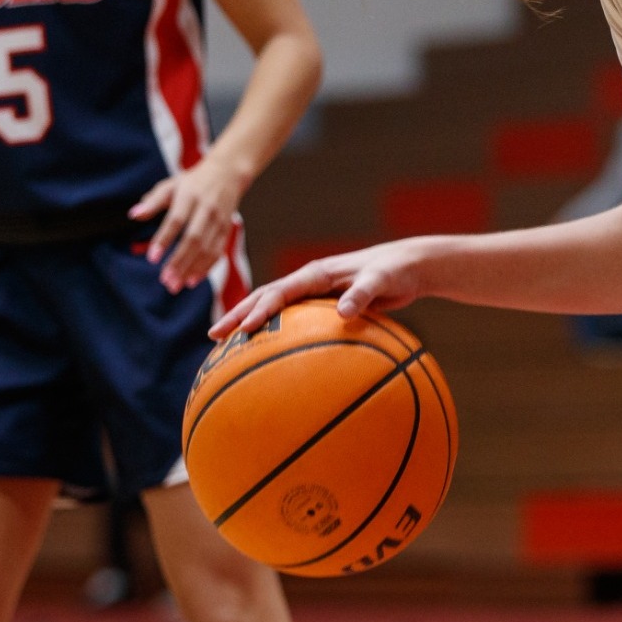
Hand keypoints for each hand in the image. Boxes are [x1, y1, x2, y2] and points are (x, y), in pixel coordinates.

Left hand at [130, 158, 249, 292]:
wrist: (228, 174)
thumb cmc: (193, 182)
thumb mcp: (171, 185)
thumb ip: (152, 201)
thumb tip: (133, 215)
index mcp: (190, 196)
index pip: (176, 220)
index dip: (164, 240)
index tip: (151, 258)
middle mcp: (207, 209)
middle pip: (193, 239)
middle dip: (179, 262)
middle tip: (165, 280)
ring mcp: (219, 221)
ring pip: (206, 249)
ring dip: (191, 269)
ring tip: (175, 285)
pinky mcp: (227, 230)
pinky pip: (217, 252)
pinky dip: (205, 268)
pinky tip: (192, 280)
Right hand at [209, 237, 431, 338]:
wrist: (408, 266)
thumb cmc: (395, 271)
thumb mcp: (381, 280)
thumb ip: (363, 294)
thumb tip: (344, 312)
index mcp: (316, 274)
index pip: (280, 292)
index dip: (260, 310)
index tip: (243, 330)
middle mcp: (309, 282)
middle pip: (264, 298)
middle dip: (238, 316)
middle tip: (213, 337)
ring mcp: (312, 293)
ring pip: (273, 308)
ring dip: (249, 323)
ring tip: (225, 346)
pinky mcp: (321, 305)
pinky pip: (291, 320)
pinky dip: (274, 332)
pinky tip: (267, 355)